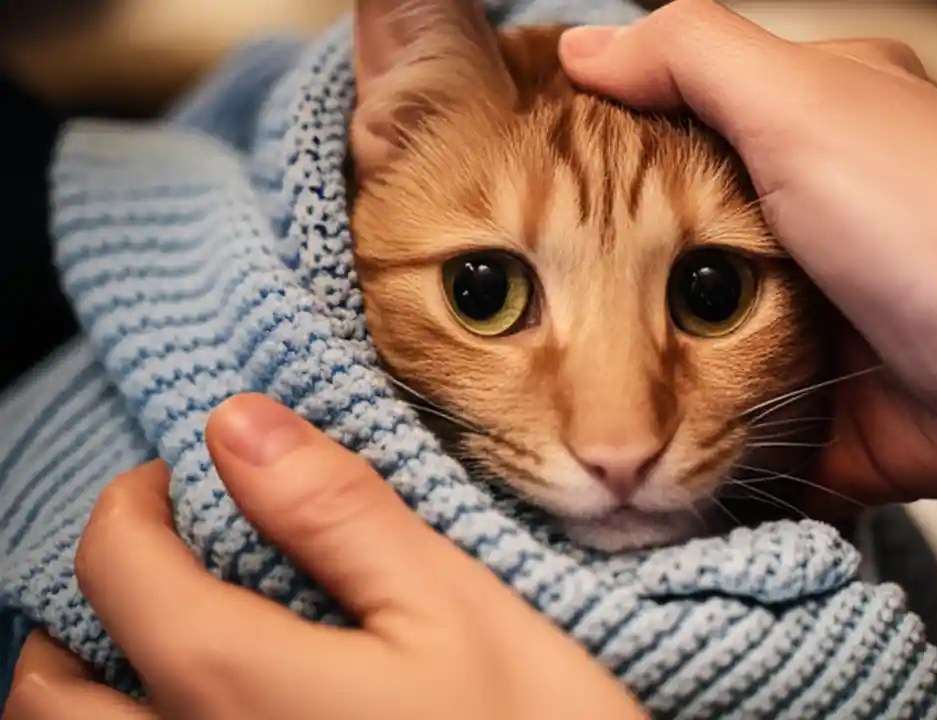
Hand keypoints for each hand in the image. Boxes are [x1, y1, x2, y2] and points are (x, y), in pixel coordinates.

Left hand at [4, 393, 644, 719]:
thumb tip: (240, 426)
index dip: (137, 499)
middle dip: (83, 603)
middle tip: (160, 557)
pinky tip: (225, 707)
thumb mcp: (456, 610)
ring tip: (175, 637)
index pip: (118, 566)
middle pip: (46, 688)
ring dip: (94, 682)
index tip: (187, 472)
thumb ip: (339, 517)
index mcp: (231, 684)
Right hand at [558, 0, 936, 515]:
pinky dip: (707, 467)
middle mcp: (820, 226)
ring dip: (651, 398)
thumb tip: (583, 45)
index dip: (592, 160)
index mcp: (813, 130)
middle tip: (521, 333)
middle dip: (607, 297)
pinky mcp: (844, 422)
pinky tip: (643, 479)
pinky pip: (758, 449)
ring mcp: (830, 329)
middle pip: (679, 259)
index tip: (503, 202)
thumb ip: (692, 61)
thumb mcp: (810, 105)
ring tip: (564, 421)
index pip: (676, 132)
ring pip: (708, 362)